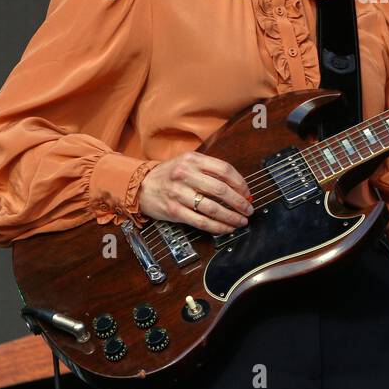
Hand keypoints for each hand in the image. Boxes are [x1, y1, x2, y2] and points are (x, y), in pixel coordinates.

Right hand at [139, 151, 253, 234]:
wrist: (139, 186)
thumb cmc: (169, 175)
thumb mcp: (187, 163)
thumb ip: (209, 171)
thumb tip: (238, 186)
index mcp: (192, 160)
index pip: (224, 170)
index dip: (240, 183)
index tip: (247, 192)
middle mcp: (185, 175)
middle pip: (221, 190)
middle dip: (239, 202)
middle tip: (249, 209)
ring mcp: (178, 194)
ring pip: (212, 208)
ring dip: (231, 217)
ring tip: (241, 221)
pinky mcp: (174, 211)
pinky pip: (201, 221)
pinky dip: (217, 226)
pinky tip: (226, 228)